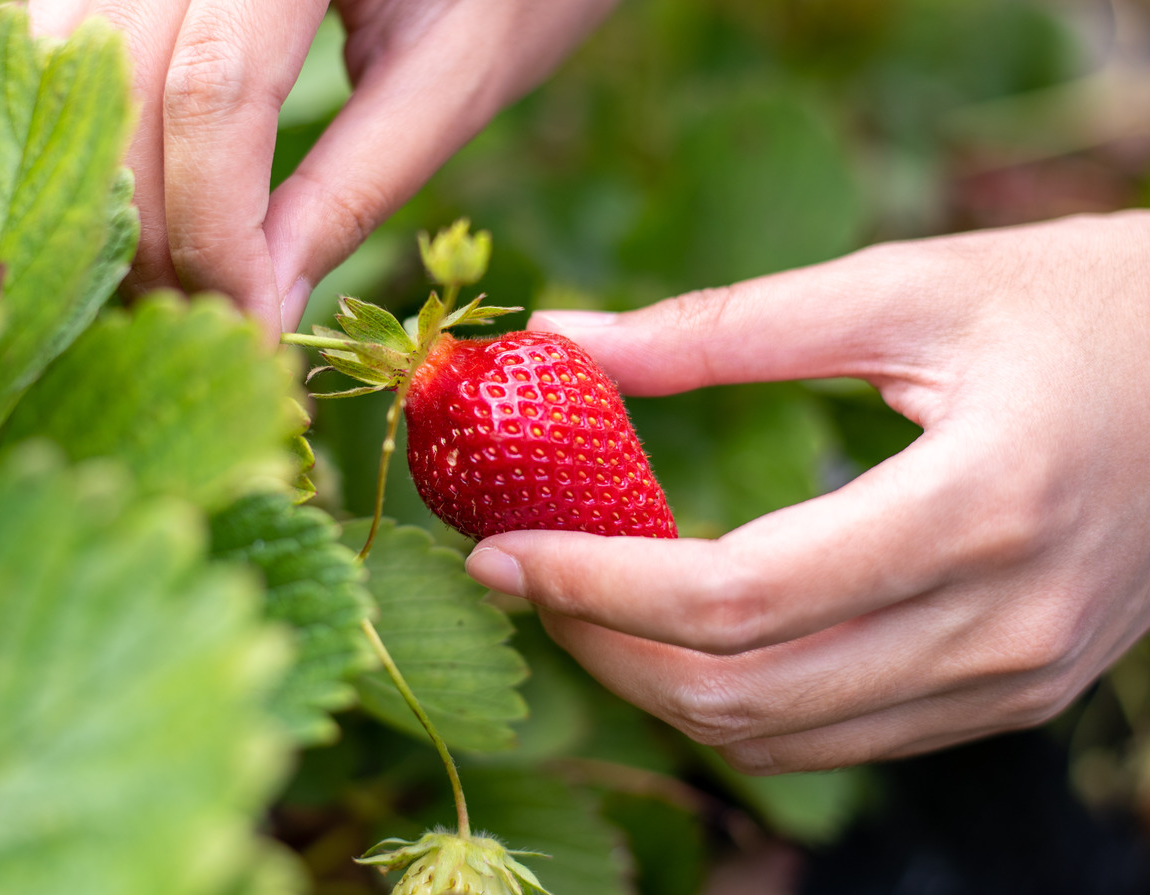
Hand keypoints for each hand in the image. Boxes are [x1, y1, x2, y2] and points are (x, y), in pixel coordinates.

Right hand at [30, 0, 613, 339]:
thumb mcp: (461, 70)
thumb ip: (356, 184)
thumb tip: (258, 304)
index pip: (212, 93)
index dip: (217, 232)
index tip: (255, 330)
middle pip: (119, 88)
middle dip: (152, 232)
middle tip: (211, 328)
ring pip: (66, 66)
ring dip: (104, 190)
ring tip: (175, 279)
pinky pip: (65, 42)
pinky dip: (91, 134)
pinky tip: (139, 207)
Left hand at [465, 212, 1149, 773]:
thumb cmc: (1073, 305)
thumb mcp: (902, 285)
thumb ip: (723, 327)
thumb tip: (564, 341)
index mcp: (977, 508)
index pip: (737, 598)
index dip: (594, 584)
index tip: (498, 551)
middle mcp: (1004, 623)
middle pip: (745, 694)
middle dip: (601, 646)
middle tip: (519, 575)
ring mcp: (1015, 678)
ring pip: (784, 741)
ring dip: (656, 685)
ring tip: (581, 603)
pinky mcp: (1014, 695)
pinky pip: (841, 738)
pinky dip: (738, 701)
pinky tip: (681, 633)